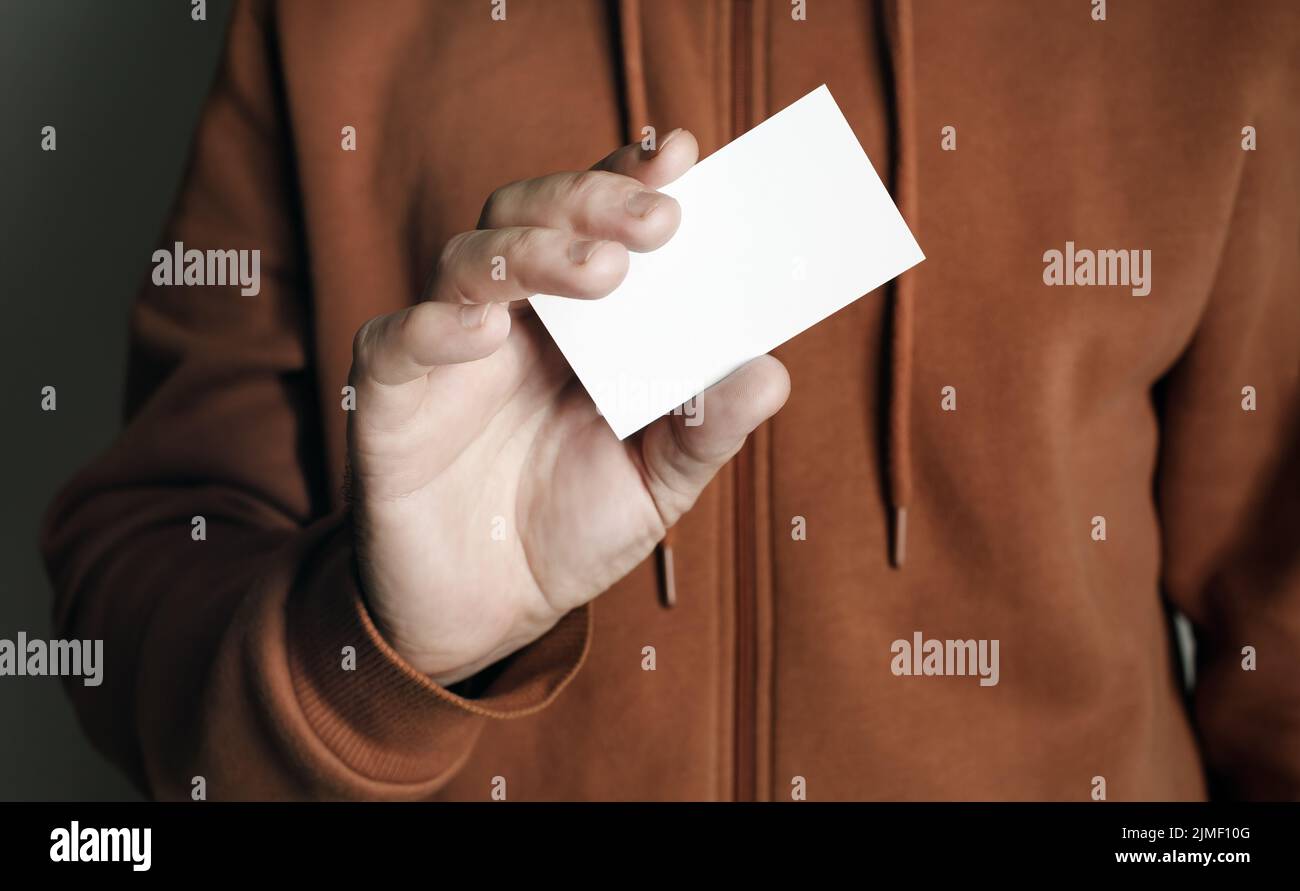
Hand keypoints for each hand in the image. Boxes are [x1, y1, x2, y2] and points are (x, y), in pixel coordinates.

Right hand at [347, 130, 789, 684]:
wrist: (482, 614)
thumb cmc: (567, 530)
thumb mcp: (655, 488)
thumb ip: (705, 431)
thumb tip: (772, 372)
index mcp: (579, 323)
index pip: (600, 227)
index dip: (632, 181)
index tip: (681, 154)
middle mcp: (513, 317)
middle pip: (531, 216)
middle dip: (592, 201)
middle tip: (658, 220)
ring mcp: (448, 349)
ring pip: (469, 259)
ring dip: (534, 253)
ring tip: (602, 274)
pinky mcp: (390, 393)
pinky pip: (399, 339)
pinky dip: (438, 326)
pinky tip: (485, 333)